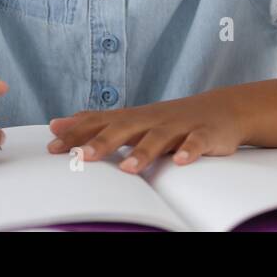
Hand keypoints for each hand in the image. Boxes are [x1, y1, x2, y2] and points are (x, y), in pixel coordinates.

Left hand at [45, 90, 247, 173]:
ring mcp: (179, 126)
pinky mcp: (206, 134)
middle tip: (82, 157)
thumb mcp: (134, 120)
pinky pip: (197, 142)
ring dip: (143, 151)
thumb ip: (97, 123)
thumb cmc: (170, 119)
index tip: (53, 147)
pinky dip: (190, 150)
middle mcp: (153, 119)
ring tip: (128, 168)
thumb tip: (57, 125)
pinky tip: (181, 161)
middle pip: (125, 128)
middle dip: (102, 142)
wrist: (223, 108)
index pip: (101, 122)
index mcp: (135, 118)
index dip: (77, 134)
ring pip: (159, 137)